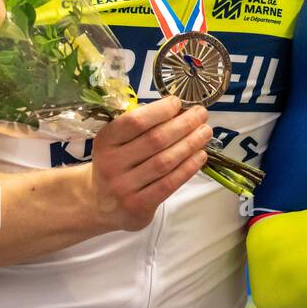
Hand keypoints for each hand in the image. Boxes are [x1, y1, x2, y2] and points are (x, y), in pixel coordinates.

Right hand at [87, 97, 212, 231]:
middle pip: (155, 140)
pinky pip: (170, 183)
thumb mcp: (117, 143)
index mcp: (105, 141)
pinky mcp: (138, 205)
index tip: (178, 102)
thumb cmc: (118, 164)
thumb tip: (180, 111)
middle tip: (201, 114)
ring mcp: (124, 187)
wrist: (101, 205)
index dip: (160, 110)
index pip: (134, 121)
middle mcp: (111, 163)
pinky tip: (201, 155)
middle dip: (184, 124)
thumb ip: (142, 128)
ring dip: (191, 144)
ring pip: (165, 161)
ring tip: (205, 132)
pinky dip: (189, 167)